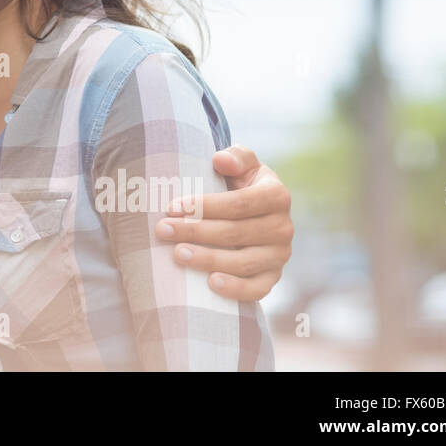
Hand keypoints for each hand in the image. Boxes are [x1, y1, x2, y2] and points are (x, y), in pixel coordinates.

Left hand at [153, 145, 292, 301]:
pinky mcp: (273, 277)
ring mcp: (280, 255)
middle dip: (195, 231)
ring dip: (208, 259)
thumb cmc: (241, 183)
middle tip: (162, 230)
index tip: (171, 207)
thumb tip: (220, 160)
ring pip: (243, 262)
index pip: (238, 203)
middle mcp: (283, 227)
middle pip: (235, 233)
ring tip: (177, 254)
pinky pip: (257, 289)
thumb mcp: (243, 164)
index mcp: (276, 196)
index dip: (204, 206)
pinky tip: (210, 284)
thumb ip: (235, 157)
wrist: (255, 212)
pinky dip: (236, 289)